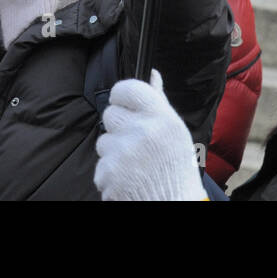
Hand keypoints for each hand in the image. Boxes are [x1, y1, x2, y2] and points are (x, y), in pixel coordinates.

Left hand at [94, 70, 204, 200]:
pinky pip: (101, 165)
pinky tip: (128, 178)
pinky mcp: (109, 175)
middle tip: (136, 141)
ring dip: (114, 152)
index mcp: (160, 117)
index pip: (125, 88)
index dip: (121, 95)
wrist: (173, 203)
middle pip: (110, 113)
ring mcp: (123, 154)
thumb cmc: (175, 166)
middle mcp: (142, 132)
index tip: (125, 104)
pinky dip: (111, 173)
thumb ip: (158, 100)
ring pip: (103, 140)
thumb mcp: (174, 130)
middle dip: (119, 127)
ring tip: (135, 163)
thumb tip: (152, 74)